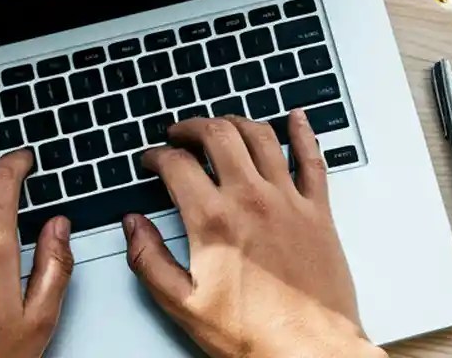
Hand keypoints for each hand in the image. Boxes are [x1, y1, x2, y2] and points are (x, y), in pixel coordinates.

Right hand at [123, 111, 384, 357]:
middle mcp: (251, 199)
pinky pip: (311, 158)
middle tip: (181, 133)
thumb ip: (150, 260)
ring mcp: (288, 200)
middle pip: (219, 135)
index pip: (177, 165)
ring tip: (222, 125)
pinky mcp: (318, 211)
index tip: (152, 160)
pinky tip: (296, 118)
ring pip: (261, 136)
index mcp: (213, 220)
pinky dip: (303, 132)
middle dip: (193, 127)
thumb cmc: (252, 334)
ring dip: (237, 122)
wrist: (310, 350)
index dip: (157, 156)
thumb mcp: (183, 305)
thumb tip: (133, 227)